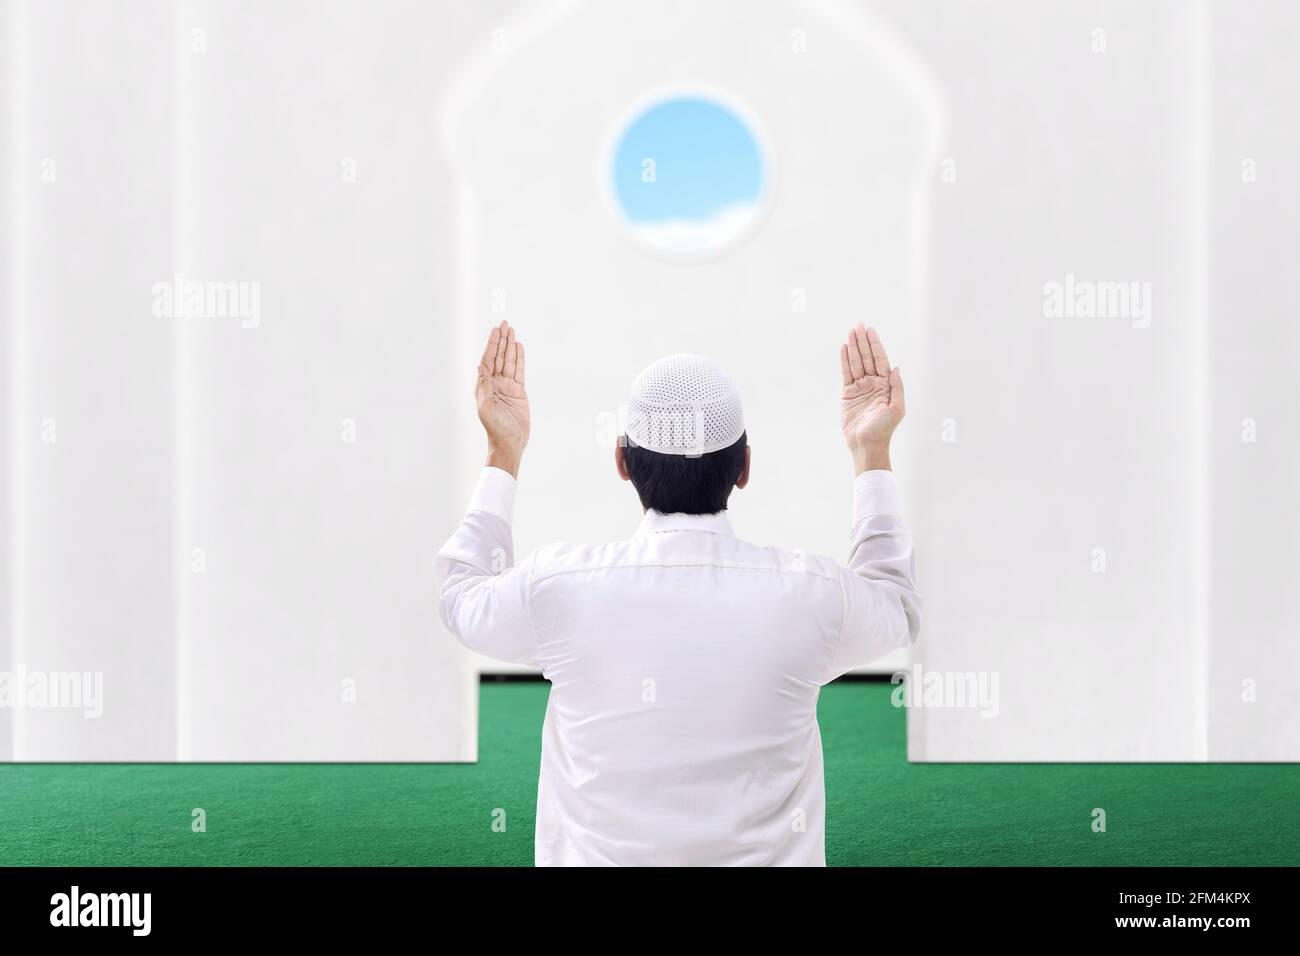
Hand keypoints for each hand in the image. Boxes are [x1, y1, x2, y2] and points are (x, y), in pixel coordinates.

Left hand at [475, 320, 528, 476]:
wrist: (510, 442)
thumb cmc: (495, 427)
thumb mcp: (486, 406)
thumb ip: (484, 385)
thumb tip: (479, 366)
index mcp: (484, 385)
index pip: (488, 360)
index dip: (492, 344)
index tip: (496, 330)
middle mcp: (495, 383)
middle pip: (499, 356)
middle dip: (501, 340)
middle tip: (505, 324)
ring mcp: (508, 386)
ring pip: (509, 361)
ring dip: (510, 346)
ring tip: (512, 331)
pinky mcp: (519, 391)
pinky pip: (519, 371)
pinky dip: (520, 358)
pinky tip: (519, 347)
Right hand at [840, 323, 903, 473]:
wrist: (866, 444)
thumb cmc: (884, 429)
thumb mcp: (897, 408)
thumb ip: (897, 387)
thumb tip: (896, 368)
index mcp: (885, 385)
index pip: (880, 360)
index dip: (875, 345)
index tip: (870, 331)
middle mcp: (873, 383)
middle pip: (867, 358)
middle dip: (863, 341)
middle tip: (858, 326)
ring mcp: (860, 387)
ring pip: (856, 363)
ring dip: (853, 347)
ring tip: (850, 332)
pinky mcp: (848, 394)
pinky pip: (846, 373)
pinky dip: (844, 360)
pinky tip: (844, 348)